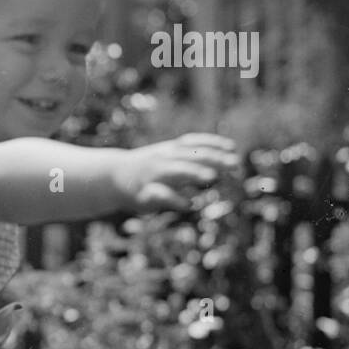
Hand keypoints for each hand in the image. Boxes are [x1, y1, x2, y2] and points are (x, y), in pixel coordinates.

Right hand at [114, 134, 238, 211]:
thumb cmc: (150, 168)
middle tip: (235, 164)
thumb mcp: (170, 158)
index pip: (194, 143)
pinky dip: (175, 199)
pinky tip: (190, 204)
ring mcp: (153, 175)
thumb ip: (196, 160)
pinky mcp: (144, 194)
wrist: (113, 177)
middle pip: (190, 157)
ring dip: (193, 173)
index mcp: (170, 150)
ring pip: (175, 172)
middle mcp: (163, 159)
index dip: (213, 144)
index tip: (233, 148)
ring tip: (211, 177)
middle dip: (213, 159)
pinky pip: (161, 196)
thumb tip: (230, 161)